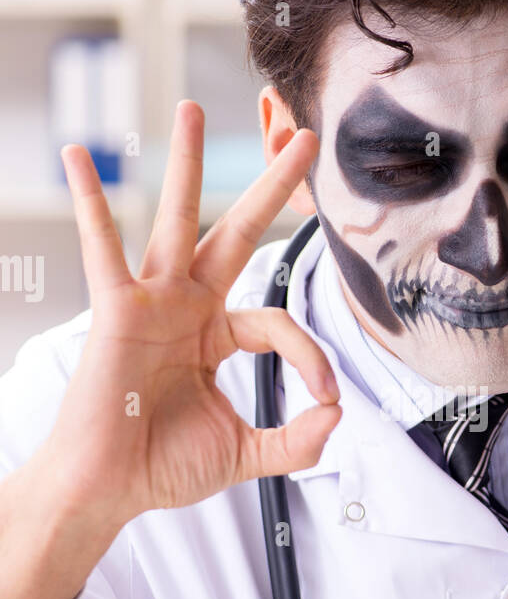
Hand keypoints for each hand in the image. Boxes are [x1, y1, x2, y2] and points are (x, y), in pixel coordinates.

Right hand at [52, 100, 340, 525]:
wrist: (109, 489)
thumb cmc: (161, 467)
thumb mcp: (246, 451)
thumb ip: (296, 441)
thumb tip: (337, 419)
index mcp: (216, 334)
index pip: (279, 321)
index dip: (312, 356)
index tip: (324, 398)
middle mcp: (188, 307)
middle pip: (237, 232)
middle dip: (272, 187)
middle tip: (303, 138)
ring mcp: (153, 302)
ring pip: (178, 220)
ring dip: (188, 164)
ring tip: (193, 109)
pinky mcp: (116, 309)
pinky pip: (103, 247)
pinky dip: (90, 201)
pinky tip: (80, 155)